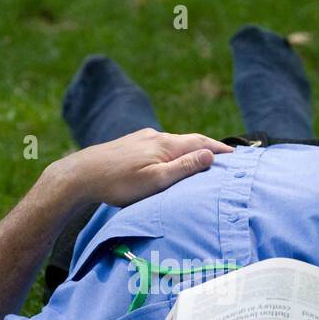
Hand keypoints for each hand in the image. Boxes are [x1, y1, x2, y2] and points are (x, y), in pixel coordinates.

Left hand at [47, 128, 232, 206]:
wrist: (80, 175)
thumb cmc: (118, 183)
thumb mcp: (155, 180)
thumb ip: (183, 167)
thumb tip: (211, 153)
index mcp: (165, 144)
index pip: (200, 142)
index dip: (220, 148)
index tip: (237, 155)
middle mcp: (155, 136)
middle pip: (188, 140)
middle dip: (208, 147)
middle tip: (225, 156)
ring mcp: (140, 139)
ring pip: (172, 143)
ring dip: (189, 150)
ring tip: (201, 159)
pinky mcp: (129, 145)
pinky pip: (158, 147)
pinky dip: (172, 153)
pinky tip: (168, 160)